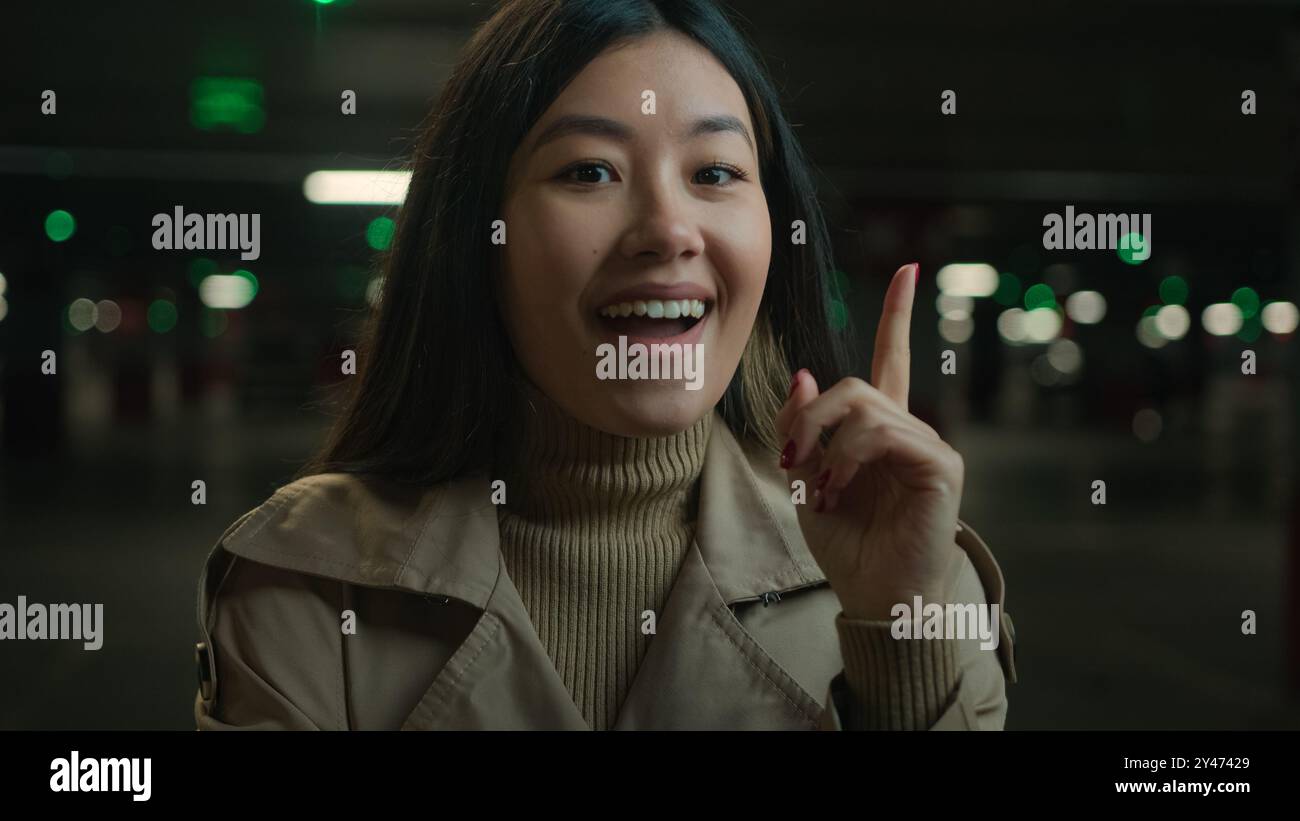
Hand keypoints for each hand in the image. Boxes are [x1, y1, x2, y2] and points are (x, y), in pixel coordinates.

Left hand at [775, 263, 965, 620]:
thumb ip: (802, 429)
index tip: (909, 270)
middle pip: (854, 385)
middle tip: (791, 459)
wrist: (874, 595)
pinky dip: (846, 460)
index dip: (898, 315)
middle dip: (809, 417)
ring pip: (865, 406)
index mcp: (881, 430)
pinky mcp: (940, 465)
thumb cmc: (846, 545)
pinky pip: (885, 434)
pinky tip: (835, 492)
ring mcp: (929, 445)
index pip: (892, 360)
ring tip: (818, 488)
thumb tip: (805, 375)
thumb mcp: (804, 481)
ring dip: (825, 444)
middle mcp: (909, 429)